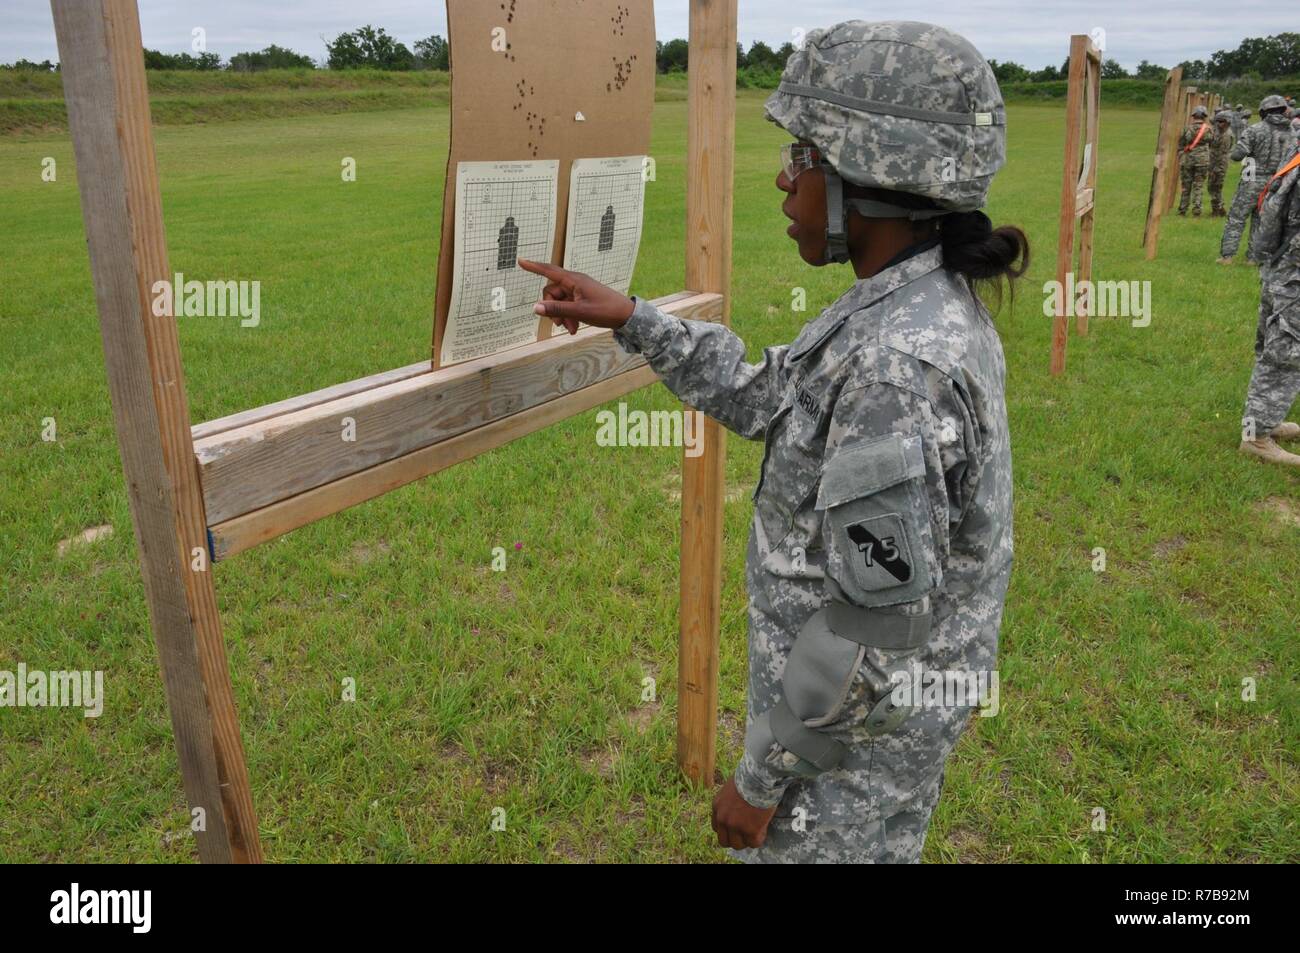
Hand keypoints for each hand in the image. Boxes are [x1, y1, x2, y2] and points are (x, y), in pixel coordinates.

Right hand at [517, 258, 634, 334]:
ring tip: (570, 329)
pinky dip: (568, 316)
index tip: (520, 261)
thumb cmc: (606, 310)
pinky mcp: (582, 298)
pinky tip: (574, 328)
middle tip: (560, 324)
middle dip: (553, 309)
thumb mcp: (579, 312)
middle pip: (552, 292)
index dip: (533, 267)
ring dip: (561, 316)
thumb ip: (557, 309)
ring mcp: (579, 290)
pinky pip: (568, 306)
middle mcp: (574, 282)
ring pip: (560, 302)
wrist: (625, 316)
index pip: (549, 270)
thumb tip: (536, 307)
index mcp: (574, 280)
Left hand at [711, 776, 778, 849]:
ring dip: (747, 840)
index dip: (728, 830)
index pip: (717, 828)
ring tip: (757, 831)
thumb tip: (738, 809)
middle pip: (724, 841)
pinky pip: (754, 843)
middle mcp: (723, 818)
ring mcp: (735, 826)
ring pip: (738, 845)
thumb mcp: (731, 787)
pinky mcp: (750, 831)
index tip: (737, 827)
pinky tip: (764, 829)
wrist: (760, 776)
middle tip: (746, 833)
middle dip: (735, 839)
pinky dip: (760, 838)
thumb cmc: (749, 776)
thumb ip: (730, 801)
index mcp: (717, 806)